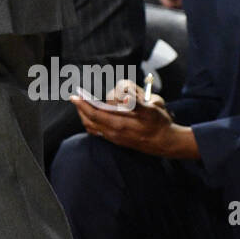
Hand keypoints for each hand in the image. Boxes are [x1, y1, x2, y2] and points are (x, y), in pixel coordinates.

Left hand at [71, 83, 196, 157]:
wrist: (166, 142)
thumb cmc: (159, 123)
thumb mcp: (152, 110)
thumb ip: (137, 103)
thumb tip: (125, 97)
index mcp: (119, 124)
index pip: (94, 114)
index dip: (83, 104)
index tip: (74, 96)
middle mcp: (114, 133)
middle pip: (89, 120)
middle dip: (81, 108)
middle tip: (75, 97)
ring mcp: (115, 138)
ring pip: (92, 127)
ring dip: (85, 116)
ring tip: (81, 105)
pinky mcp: (117, 141)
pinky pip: (98, 133)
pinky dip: (92, 123)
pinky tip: (93, 117)